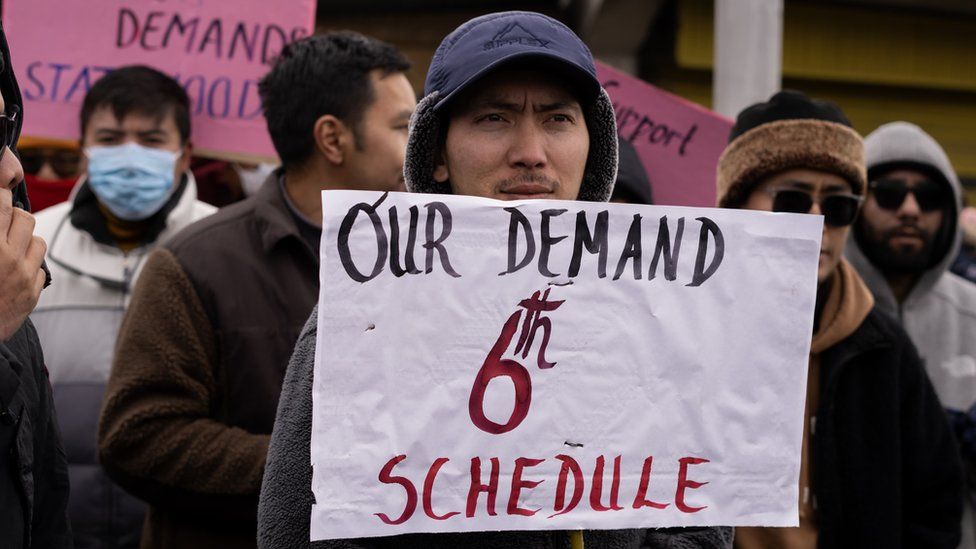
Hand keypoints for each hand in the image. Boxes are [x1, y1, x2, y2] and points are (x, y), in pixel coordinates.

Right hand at [0, 187, 45, 339]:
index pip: (1, 205)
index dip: (0, 195)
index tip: (0, 192)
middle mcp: (8, 258)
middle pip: (25, 218)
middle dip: (14, 216)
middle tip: (4, 221)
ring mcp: (24, 276)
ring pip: (38, 241)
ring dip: (26, 240)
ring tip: (11, 246)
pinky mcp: (33, 293)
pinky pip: (40, 267)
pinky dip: (30, 265)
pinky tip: (14, 271)